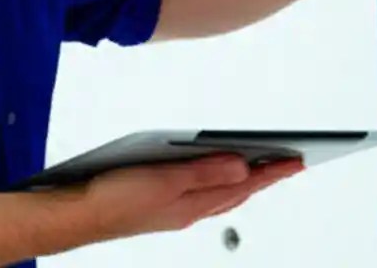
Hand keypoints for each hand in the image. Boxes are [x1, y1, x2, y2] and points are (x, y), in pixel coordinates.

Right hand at [81, 154, 304, 240]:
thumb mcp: (167, 179)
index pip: (245, 185)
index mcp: (195, 204)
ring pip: (221, 194)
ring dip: (244, 180)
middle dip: (265, 176)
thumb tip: (244, 167)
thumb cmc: (116, 198)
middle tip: (289, 163)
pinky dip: (218, 183)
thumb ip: (206, 172)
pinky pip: (202, 194)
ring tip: (262, 168)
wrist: (79, 214)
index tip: (297, 161)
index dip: (273, 171)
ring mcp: (176, 209)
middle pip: (238, 192)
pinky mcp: (160, 204)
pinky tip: (215, 177)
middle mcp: (189, 209)